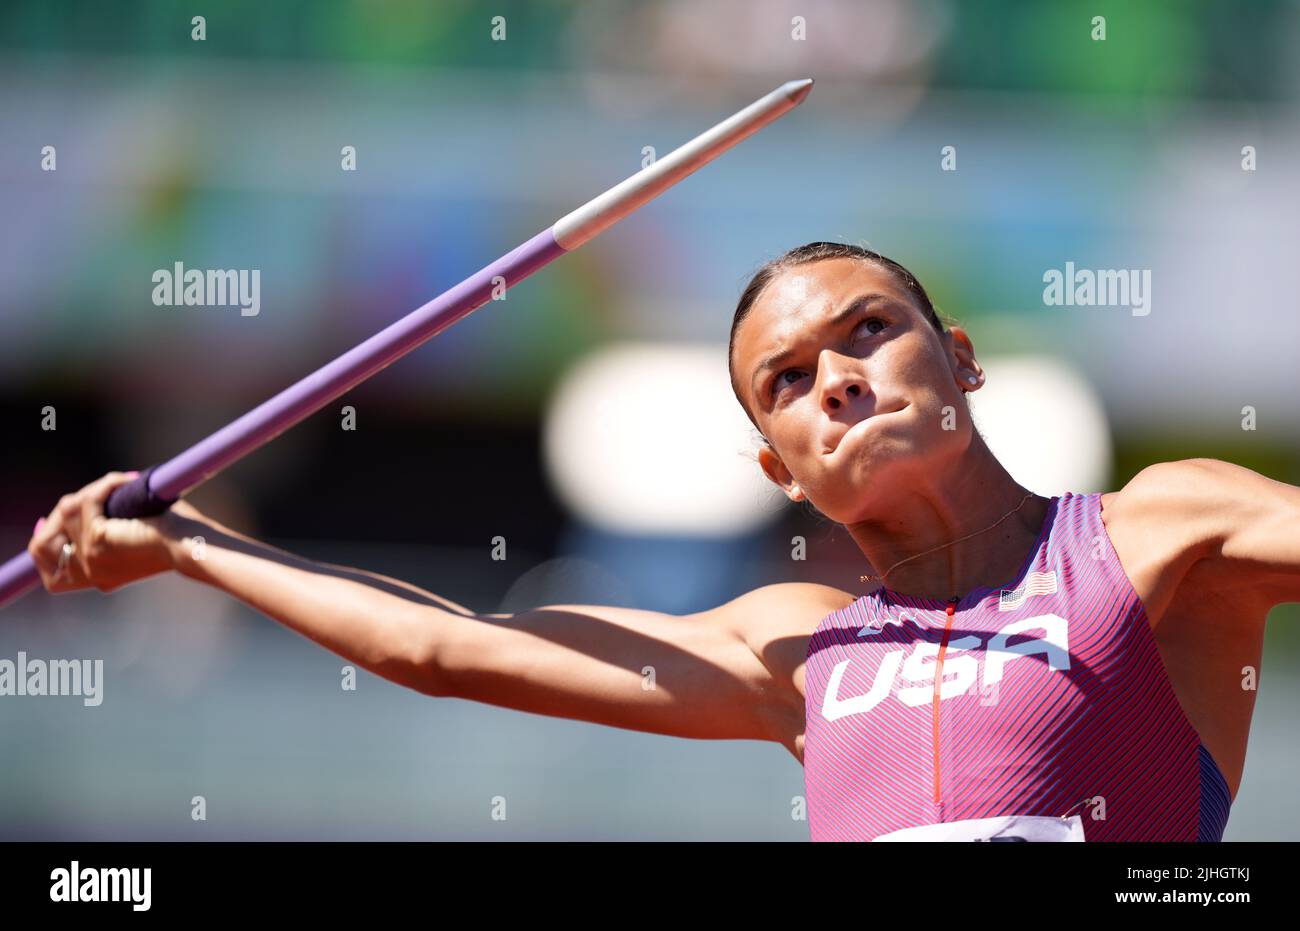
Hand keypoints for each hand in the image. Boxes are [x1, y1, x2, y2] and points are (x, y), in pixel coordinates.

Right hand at [27, 471, 206, 593]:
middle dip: (59, 512)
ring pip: (66, 512)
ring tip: (123, 484)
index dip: (42, 547)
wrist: (195, 546)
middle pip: (41, 546)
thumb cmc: (179, 536)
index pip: (53, 578)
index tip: (46, 521)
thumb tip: (80, 503)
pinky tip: (129, 479)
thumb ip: (108, 525)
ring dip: (93, 490)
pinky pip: (87, 501)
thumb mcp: (135, 535)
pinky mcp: (97, 540)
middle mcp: (90, 573)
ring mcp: (90, 559)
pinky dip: (107, 484)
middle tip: (92, 493)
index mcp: (100, 577)